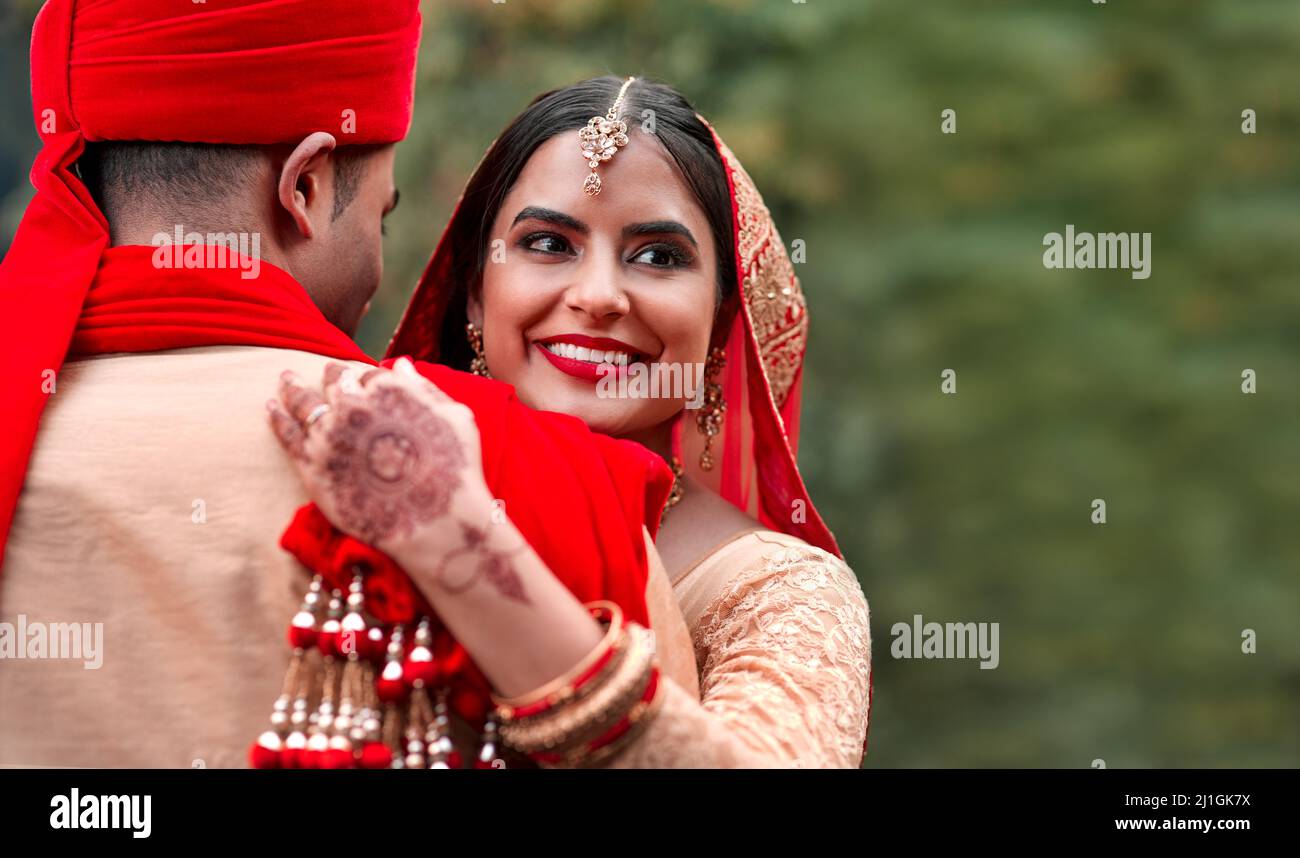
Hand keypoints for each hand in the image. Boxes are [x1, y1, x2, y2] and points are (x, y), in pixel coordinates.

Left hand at [267, 357, 491, 562]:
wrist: (434, 520)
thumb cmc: (455, 470)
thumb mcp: (455, 417)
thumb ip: (423, 388)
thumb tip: (400, 365)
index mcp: (387, 389)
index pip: (369, 374)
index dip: (364, 376)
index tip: (360, 377)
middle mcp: (352, 406)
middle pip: (334, 383)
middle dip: (330, 375)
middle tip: (324, 372)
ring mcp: (328, 437)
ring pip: (304, 403)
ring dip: (293, 388)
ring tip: (285, 379)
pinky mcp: (312, 468)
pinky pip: (288, 436)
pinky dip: (277, 419)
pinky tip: (271, 408)